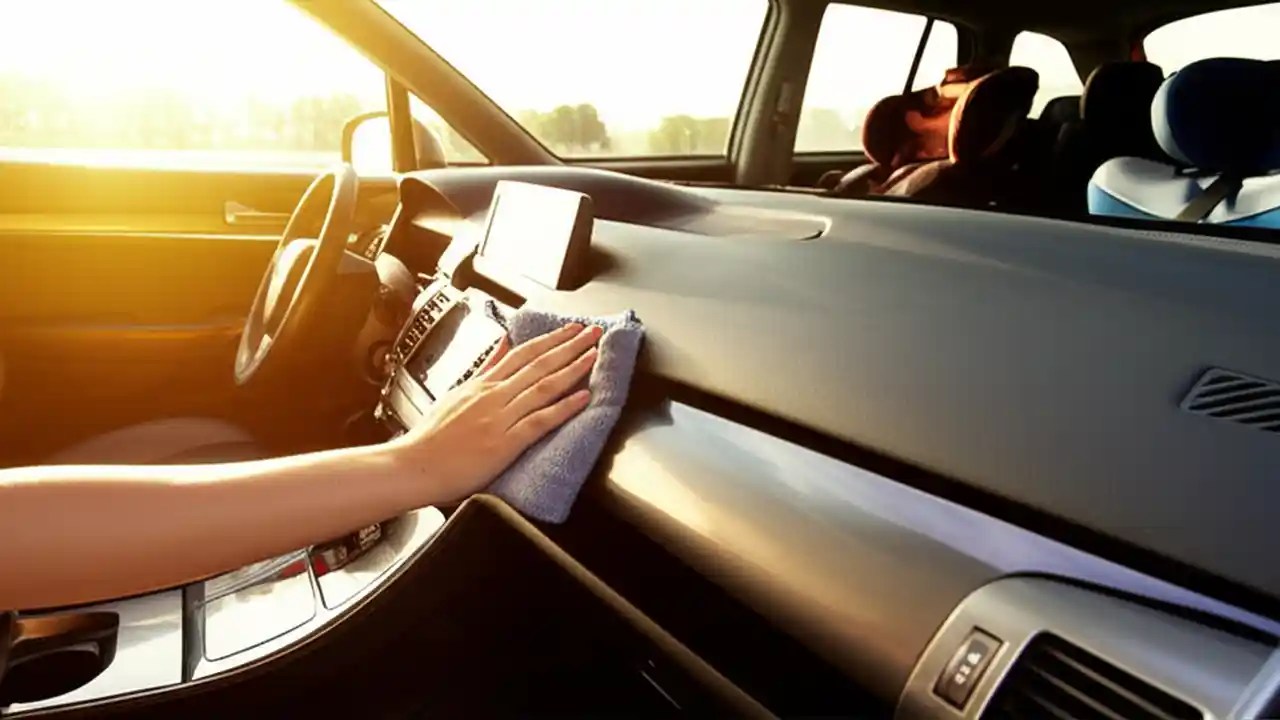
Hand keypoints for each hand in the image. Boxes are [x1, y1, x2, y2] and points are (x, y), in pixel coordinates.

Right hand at [389, 322, 601, 503]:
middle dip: (569, 345)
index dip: (550, 339)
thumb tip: (502, 344)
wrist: (414, 465)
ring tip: (594, 355)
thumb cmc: (430, 438)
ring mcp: (500, 417)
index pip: (523, 353)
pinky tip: (583, 397)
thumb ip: (484, 370)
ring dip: (572, 368)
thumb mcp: (455, 393)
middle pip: (538, 363)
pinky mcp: (505, 443)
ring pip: (543, 386)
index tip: (571, 329)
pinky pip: (540, 420)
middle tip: (594, 332)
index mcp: (482, 385)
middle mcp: (494, 395)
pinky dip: (564, 407)